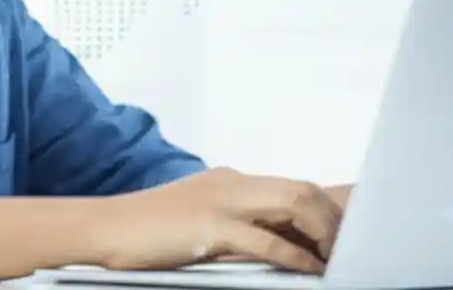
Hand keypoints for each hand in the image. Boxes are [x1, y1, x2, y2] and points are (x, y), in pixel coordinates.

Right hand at [91, 168, 342, 274]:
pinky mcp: (210, 226)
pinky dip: (293, 254)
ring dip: (321, 232)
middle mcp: (232, 184)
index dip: (324, 210)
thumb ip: (234, 224)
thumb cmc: (149, 230)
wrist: (107, 227)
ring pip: (292, 203)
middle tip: (346, 251)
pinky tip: (309, 270)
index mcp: (231, 181)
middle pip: (301, 189)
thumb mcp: (199, 219)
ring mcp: (221, 202)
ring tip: (334, 259)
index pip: (292, 186)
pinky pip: (264, 238)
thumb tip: (272, 243)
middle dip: (332, 220)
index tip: (341, 235)